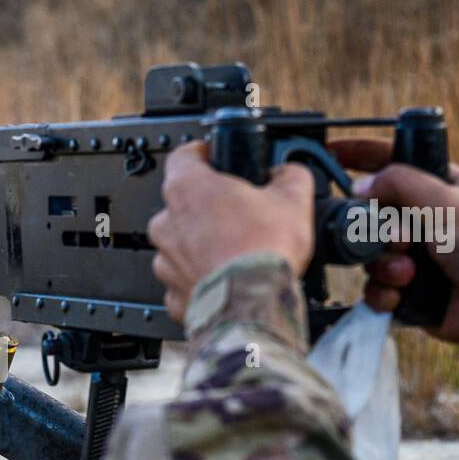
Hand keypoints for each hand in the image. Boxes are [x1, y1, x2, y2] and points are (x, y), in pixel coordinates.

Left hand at [149, 141, 313, 320]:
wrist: (252, 305)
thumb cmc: (263, 252)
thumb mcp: (293, 198)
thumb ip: (289, 175)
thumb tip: (289, 172)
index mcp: (187, 189)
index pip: (182, 156)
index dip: (201, 154)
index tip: (212, 158)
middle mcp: (167, 223)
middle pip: (182, 204)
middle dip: (207, 207)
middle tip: (236, 213)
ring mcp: (165, 261)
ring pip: (180, 245)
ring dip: (201, 245)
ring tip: (233, 251)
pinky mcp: (173, 294)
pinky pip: (184, 280)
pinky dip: (201, 279)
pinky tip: (225, 279)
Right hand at [331, 138, 458, 348]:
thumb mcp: (445, 200)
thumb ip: (399, 184)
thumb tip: (360, 185)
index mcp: (436, 188)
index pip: (391, 162)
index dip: (360, 156)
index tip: (332, 151)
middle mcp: (421, 221)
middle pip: (371, 215)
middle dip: (378, 231)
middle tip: (402, 240)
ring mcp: (412, 258)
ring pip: (368, 256)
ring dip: (385, 265)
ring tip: (411, 273)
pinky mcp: (406, 292)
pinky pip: (374, 288)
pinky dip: (384, 292)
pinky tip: (404, 294)